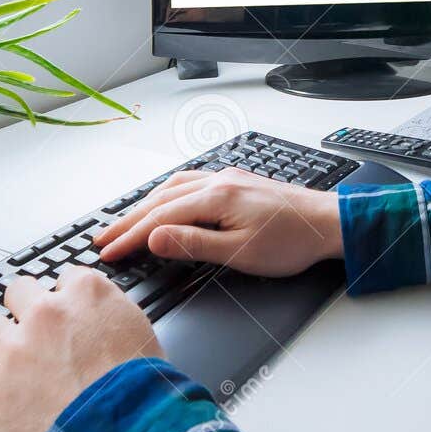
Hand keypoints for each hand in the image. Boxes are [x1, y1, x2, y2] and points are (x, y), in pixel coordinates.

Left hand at [0, 268, 160, 431]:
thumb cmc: (141, 395)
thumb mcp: (141, 336)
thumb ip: (112, 314)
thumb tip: (99, 314)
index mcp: (88, 294)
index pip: (66, 277)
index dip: (65, 298)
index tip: (64, 314)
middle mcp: (46, 314)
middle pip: (18, 290)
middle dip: (24, 309)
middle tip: (33, 331)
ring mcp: (13, 350)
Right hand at [93, 167, 342, 275]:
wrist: (328, 223)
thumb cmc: (292, 242)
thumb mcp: (241, 253)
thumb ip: (194, 244)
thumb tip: (154, 237)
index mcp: (216, 198)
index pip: (159, 219)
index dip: (129, 237)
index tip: (107, 253)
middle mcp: (217, 181)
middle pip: (160, 199)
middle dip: (128, 220)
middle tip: (102, 239)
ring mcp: (226, 178)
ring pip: (172, 187)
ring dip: (145, 205)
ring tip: (124, 223)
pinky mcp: (235, 182)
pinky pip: (189, 183)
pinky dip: (166, 194)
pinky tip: (164, 202)